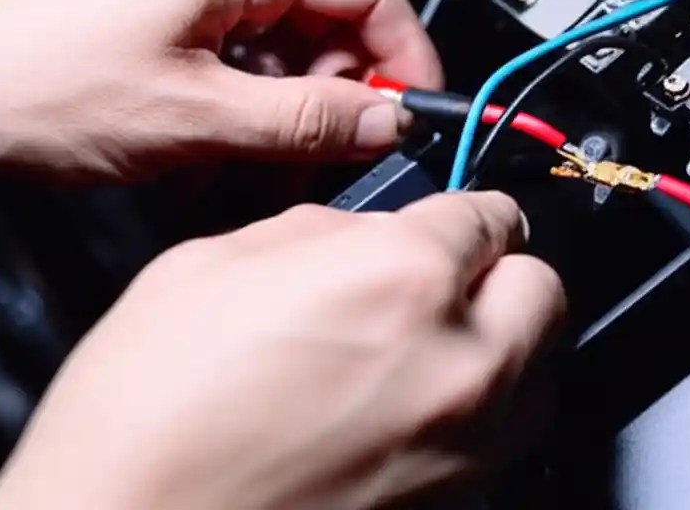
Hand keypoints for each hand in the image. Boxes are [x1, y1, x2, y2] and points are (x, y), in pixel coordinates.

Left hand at [0, 0, 441, 180]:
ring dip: (283, 108)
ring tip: (256, 167)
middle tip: (331, 158)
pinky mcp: (152, 4)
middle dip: (338, 93)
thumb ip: (308, 121)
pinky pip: (229, 48)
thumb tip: (386, 121)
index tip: (415, 114)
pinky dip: (238, 101)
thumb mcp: (196, 121)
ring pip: (277, 40)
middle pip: (325, 16)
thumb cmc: (30, 85)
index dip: (405, 55)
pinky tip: (214, 152)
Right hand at [0, 191, 564, 509]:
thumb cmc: (145, 420)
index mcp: (399, 278)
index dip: (465, 209)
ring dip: (505, 343)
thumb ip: (319, 234)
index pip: (489, 214)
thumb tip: (365, 233)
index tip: (455, 220)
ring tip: (439, 344)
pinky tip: (413, 407)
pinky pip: (502, 438)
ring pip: (541, 371)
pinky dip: (479, 411)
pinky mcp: (454, 504)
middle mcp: (456, 364)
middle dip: (503, 270)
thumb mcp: (212, 266)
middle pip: (544, 289)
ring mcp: (465, 447)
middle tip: (452, 275)